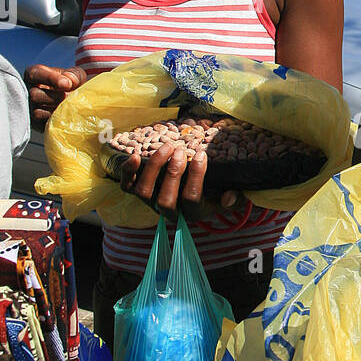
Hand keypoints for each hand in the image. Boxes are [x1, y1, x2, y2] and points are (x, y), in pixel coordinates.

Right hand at [24, 64, 87, 126]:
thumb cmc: (73, 84)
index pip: (34, 74)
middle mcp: (28, 91)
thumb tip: (70, 82)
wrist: (78, 101)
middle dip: (54, 97)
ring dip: (55, 111)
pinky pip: (42, 126)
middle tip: (67, 98)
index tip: (67, 84)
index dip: (50, 79)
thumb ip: (74, 74)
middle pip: (33, 95)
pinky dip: (56, 122)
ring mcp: (30, 109)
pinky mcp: (36, 125)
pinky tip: (65, 117)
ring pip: (36, 113)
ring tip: (67, 108)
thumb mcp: (76, 75)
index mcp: (35, 75)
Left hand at [119, 143, 243, 222]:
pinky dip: (128, 172)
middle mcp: (168, 211)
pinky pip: (127, 186)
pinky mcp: (137, 192)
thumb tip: (230, 197)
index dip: (196, 177)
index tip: (201, 154)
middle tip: (180, 150)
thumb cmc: (212, 192)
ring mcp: (151, 202)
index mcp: (191, 213)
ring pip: (144, 192)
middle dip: (172, 174)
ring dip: (154, 168)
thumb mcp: (226, 197)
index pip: (191, 200)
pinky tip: (135, 155)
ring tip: (166, 147)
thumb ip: (234, 198)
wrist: (188, 193)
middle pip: (165, 200)